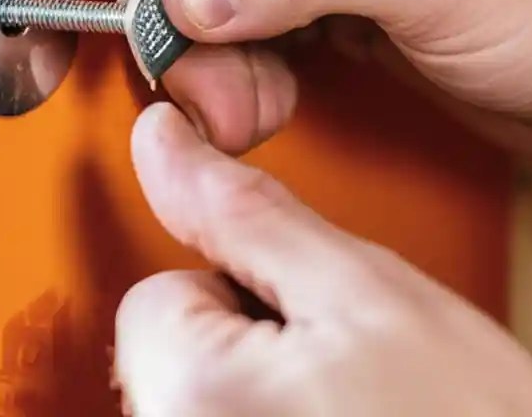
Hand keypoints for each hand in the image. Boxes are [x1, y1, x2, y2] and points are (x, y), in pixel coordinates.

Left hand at [114, 103, 531, 415]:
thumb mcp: (368, 295)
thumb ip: (248, 213)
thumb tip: (163, 141)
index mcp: (183, 389)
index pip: (162, 284)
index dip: (253, 285)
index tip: (312, 319)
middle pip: (184, 343)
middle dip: (264, 337)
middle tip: (351, 372)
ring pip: (217, 389)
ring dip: (281, 386)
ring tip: (360, 412)